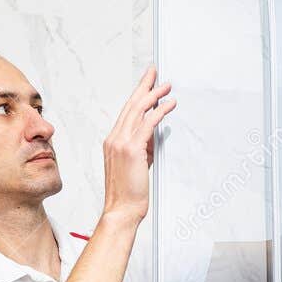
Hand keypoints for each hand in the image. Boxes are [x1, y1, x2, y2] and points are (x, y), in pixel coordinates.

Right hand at [102, 66, 174, 218]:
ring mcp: (121, 143)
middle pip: (131, 105)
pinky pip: (147, 124)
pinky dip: (159, 111)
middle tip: (154, 72)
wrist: (121, 209)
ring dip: (154, 95)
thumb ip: (143, 147)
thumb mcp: (136, 164)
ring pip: (138, 110)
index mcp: (112, 141)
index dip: (137, 95)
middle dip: (144, 86)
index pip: (126, 112)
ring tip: (166, 86)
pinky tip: (169, 104)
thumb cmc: (128, 192)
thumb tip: (154, 134)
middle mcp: (114, 138)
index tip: (146, 84)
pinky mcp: (131, 149)